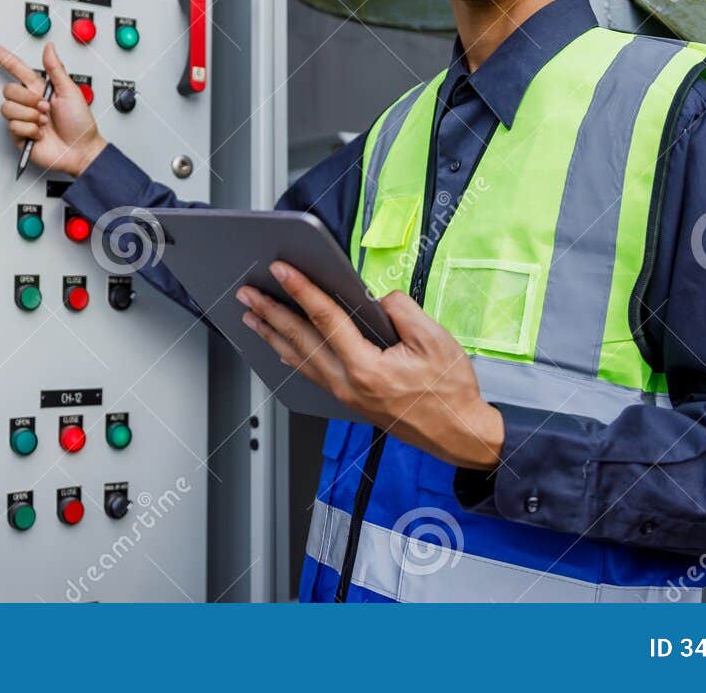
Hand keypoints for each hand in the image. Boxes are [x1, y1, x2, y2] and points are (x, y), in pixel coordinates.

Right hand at [0, 38, 107, 176]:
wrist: (80, 150)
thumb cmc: (80, 123)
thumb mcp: (71, 91)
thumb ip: (56, 69)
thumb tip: (49, 48)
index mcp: (40, 88)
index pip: (15, 68)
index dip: (0, 56)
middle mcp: (29, 102)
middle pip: (8, 90)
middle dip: (27, 99)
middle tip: (45, 107)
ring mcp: (23, 119)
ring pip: (8, 108)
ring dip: (30, 115)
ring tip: (44, 122)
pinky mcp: (19, 135)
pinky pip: (13, 126)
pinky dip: (30, 130)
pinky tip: (40, 134)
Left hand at [238, 262, 503, 468]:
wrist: (458, 434)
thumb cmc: (449, 391)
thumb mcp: (435, 340)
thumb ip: (401, 310)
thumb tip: (375, 298)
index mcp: (367, 368)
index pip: (326, 320)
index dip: (302, 290)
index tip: (283, 270)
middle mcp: (348, 383)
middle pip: (301, 341)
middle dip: (270, 313)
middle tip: (247, 293)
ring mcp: (345, 395)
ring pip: (300, 359)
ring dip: (273, 334)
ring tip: (252, 316)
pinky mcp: (349, 400)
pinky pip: (311, 374)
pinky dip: (291, 356)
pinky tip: (281, 348)